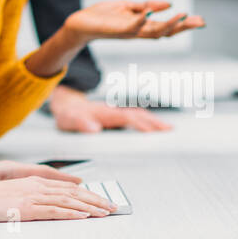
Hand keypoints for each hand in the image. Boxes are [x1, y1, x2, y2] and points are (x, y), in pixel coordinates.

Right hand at [0, 176, 115, 221]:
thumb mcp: (10, 196)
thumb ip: (26, 199)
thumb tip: (39, 207)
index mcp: (32, 182)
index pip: (66, 187)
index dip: (86, 193)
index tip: (101, 199)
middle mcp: (35, 186)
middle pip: (73, 192)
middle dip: (95, 199)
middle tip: (112, 206)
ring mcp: (31, 196)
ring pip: (68, 201)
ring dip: (90, 207)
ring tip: (105, 212)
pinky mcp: (26, 208)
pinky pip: (54, 210)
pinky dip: (72, 213)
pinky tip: (84, 216)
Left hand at [49, 85, 171, 132]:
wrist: (66, 106)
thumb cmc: (69, 116)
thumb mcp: (69, 120)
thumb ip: (79, 123)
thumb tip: (93, 129)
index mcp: (105, 113)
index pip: (127, 118)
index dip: (139, 124)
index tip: (152, 132)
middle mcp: (113, 111)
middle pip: (138, 115)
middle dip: (154, 122)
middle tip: (171, 131)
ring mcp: (117, 113)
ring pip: (139, 115)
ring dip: (154, 121)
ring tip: (170, 130)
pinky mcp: (118, 117)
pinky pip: (136, 118)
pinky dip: (148, 122)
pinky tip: (156, 128)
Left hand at [63, 0, 203, 42]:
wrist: (81, 23)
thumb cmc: (103, 16)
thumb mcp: (128, 7)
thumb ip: (147, 5)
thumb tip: (169, 3)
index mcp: (142, 26)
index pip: (166, 27)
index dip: (183, 24)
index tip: (201, 21)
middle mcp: (138, 32)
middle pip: (166, 32)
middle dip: (184, 27)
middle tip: (201, 22)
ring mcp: (129, 32)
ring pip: (153, 32)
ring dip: (169, 24)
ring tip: (184, 15)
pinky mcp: (117, 29)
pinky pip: (131, 26)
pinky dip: (141, 20)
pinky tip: (149, 12)